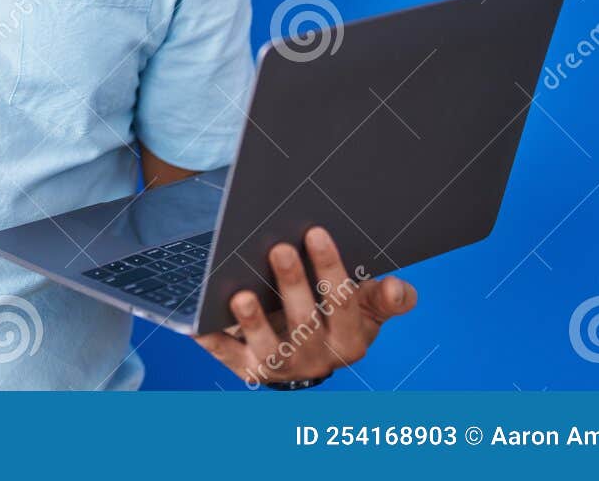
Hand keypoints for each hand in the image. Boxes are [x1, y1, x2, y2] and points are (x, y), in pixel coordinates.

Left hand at [193, 226, 417, 386]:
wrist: (305, 361)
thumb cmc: (334, 321)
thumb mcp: (365, 312)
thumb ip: (383, 299)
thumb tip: (401, 289)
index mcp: (349, 339)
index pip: (343, 303)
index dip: (331, 269)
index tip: (315, 230)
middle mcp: (316, 356)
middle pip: (305, 321)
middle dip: (293, 285)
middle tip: (279, 248)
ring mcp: (280, 364)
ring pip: (268, 346)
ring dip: (254, 322)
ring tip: (241, 295)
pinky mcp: (247, 368)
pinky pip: (227, 356)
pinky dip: (212, 341)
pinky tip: (197, 324)